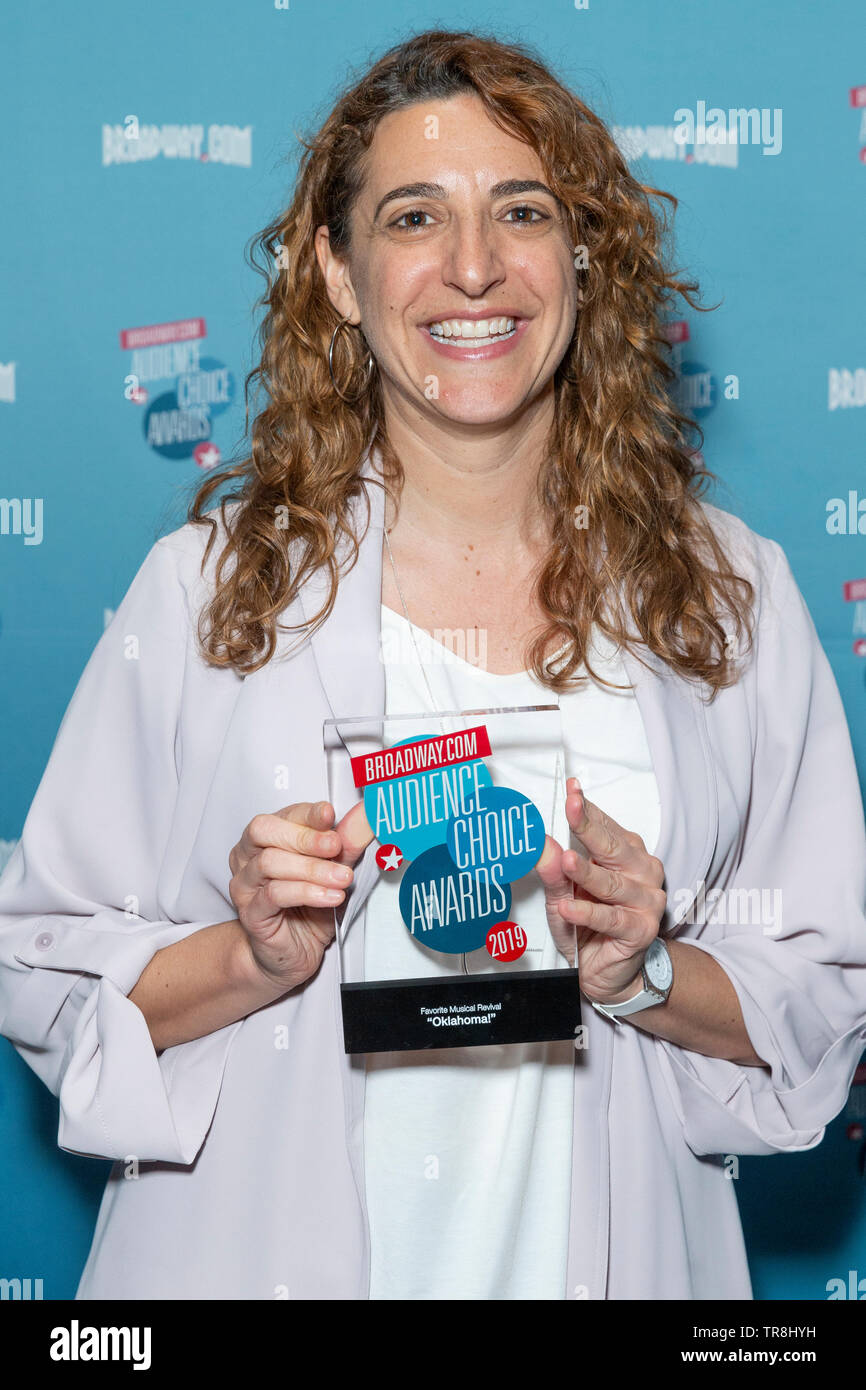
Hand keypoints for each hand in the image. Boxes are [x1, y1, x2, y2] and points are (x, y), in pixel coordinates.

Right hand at [229, 800, 373, 992]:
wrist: (291, 954)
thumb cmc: (307, 910)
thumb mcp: (334, 871)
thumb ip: (346, 842)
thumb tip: (365, 815)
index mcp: (267, 839)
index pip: (283, 814)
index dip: (308, 813)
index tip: (331, 815)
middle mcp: (249, 857)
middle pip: (265, 830)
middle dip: (305, 836)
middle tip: (336, 846)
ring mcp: (245, 885)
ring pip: (270, 862)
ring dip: (313, 868)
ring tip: (342, 878)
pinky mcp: (251, 913)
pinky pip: (274, 894)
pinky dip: (307, 892)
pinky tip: (330, 897)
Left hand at [535, 777, 666, 1004]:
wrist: (606, 973)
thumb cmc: (588, 929)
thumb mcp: (561, 896)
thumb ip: (553, 871)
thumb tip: (541, 843)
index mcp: (625, 855)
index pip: (604, 825)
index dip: (586, 807)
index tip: (572, 789)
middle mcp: (641, 872)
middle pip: (612, 847)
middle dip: (588, 826)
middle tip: (571, 807)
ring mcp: (645, 900)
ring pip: (612, 883)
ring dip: (587, 873)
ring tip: (566, 862)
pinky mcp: (642, 929)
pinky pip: (612, 918)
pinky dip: (588, 912)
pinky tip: (569, 907)